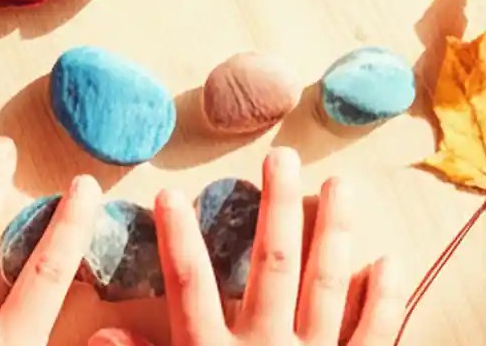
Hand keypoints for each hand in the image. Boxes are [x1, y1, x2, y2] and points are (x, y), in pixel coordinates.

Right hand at [148, 148, 397, 344]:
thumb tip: (99, 332)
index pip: (190, 284)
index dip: (177, 237)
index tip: (169, 191)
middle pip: (272, 264)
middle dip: (277, 206)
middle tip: (281, 157)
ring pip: (325, 285)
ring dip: (333, 231)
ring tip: (339, 185)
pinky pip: (372, 335)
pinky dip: (383, 300)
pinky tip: (387, 261)